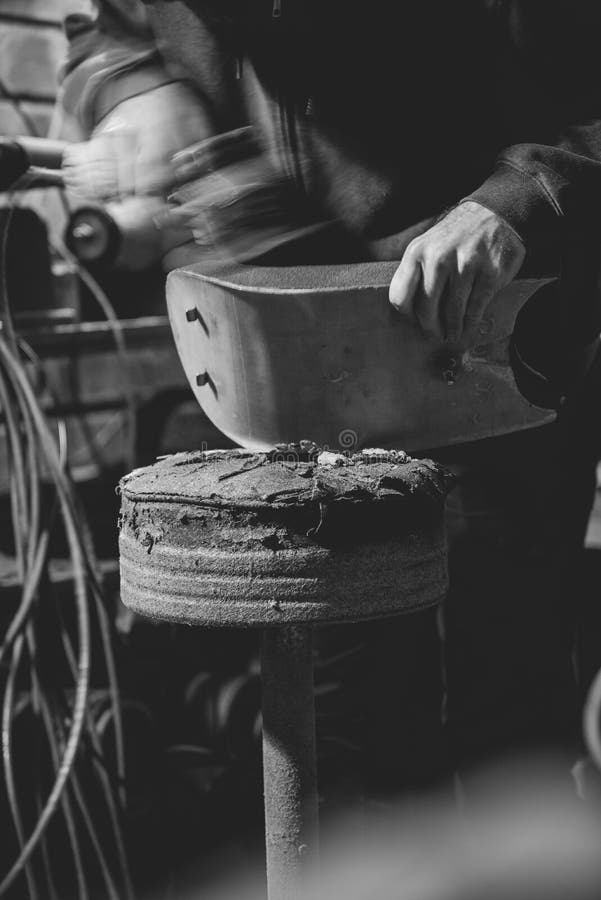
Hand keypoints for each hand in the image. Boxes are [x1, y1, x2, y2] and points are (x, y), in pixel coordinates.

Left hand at [389, 201, 525, 345]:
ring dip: (452, 329)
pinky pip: (475, 308)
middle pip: (426, 309)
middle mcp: (438, 258)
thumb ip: (417, 272)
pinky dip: (471, 323)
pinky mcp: (489, 274)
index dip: (406, 315)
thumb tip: (411, 311)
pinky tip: (468, 328)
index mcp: (416, 252)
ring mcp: (465, 265)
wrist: (496, 214)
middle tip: (435, 337)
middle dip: (431, 329)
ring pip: (453, 312)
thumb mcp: (429, 244)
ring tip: (452, 337)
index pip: (400, 296)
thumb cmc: (457, 236)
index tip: (414, 322)